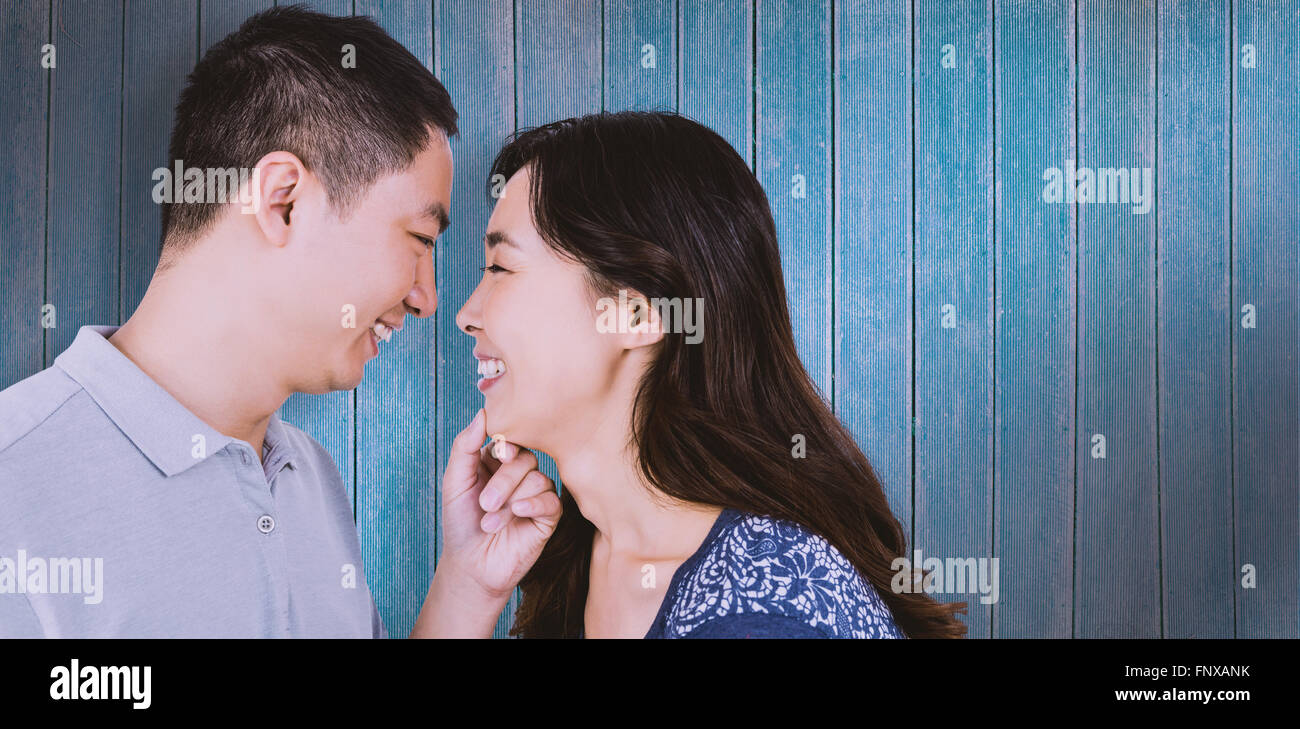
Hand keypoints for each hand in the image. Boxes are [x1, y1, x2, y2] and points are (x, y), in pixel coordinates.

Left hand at [438, 408, 562, 599]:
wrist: (470, 566)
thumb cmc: (460, 523)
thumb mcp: (454, 482)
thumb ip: (464, 447)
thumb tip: (482, 414)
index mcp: (496, 461)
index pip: (510, 439)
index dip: (507, 443)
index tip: (499, 453)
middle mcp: (519, 475)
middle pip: (525, 459)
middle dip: (504, 481)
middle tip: (485, 503)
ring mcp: (535, 495)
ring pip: (538, 479)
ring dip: (510, 501)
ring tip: (490, 523)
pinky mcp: (548, 517)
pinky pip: (551, 501)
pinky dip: (533, 505)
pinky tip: (517, 515)